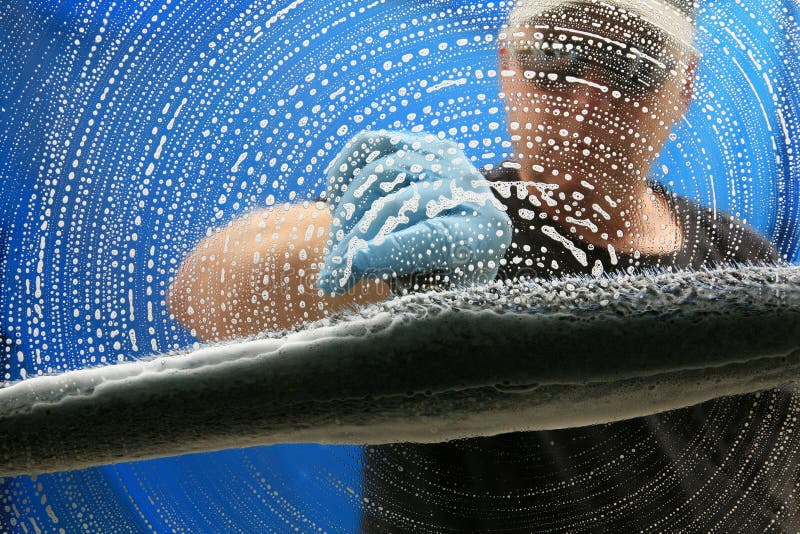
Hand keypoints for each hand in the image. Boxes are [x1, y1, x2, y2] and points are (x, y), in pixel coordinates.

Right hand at [316, 130, 512, 295]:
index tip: (355, 263)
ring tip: (337, 252)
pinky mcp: (418, 143)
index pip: (437, 236)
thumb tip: (361, 273)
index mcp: (484, 233)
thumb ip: (408, 293)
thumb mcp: (435, 299)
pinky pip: (370, 145)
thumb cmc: (443, 284)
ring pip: (379, 172)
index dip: (393, 248)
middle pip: (400, 205)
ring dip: (346, 214)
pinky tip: (338, 205)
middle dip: (355, 243)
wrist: (457, 249)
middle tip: (332, 279)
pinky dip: (345, 173)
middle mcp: (470, 189)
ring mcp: (445, 159)